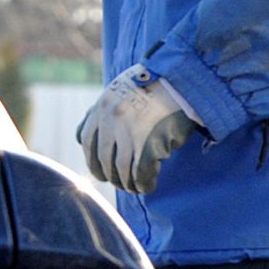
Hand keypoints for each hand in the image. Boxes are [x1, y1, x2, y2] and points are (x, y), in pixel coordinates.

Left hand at [77, 64, 199, 194]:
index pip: (85, 138)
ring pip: (120, 170)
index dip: (91, 159)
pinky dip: (143, 184)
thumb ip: (108, 111)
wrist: (184, 81)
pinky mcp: (148, 145)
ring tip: (135, 188)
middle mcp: (110, 119)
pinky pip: (140, 174)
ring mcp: (128, 133)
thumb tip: (91, 139)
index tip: (100, 170)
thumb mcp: (125, 91)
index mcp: (103, 105)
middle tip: (119, 183)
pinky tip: (148, 186)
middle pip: (102, 158)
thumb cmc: (159, 87)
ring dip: (127, 183)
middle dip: (109, 176)